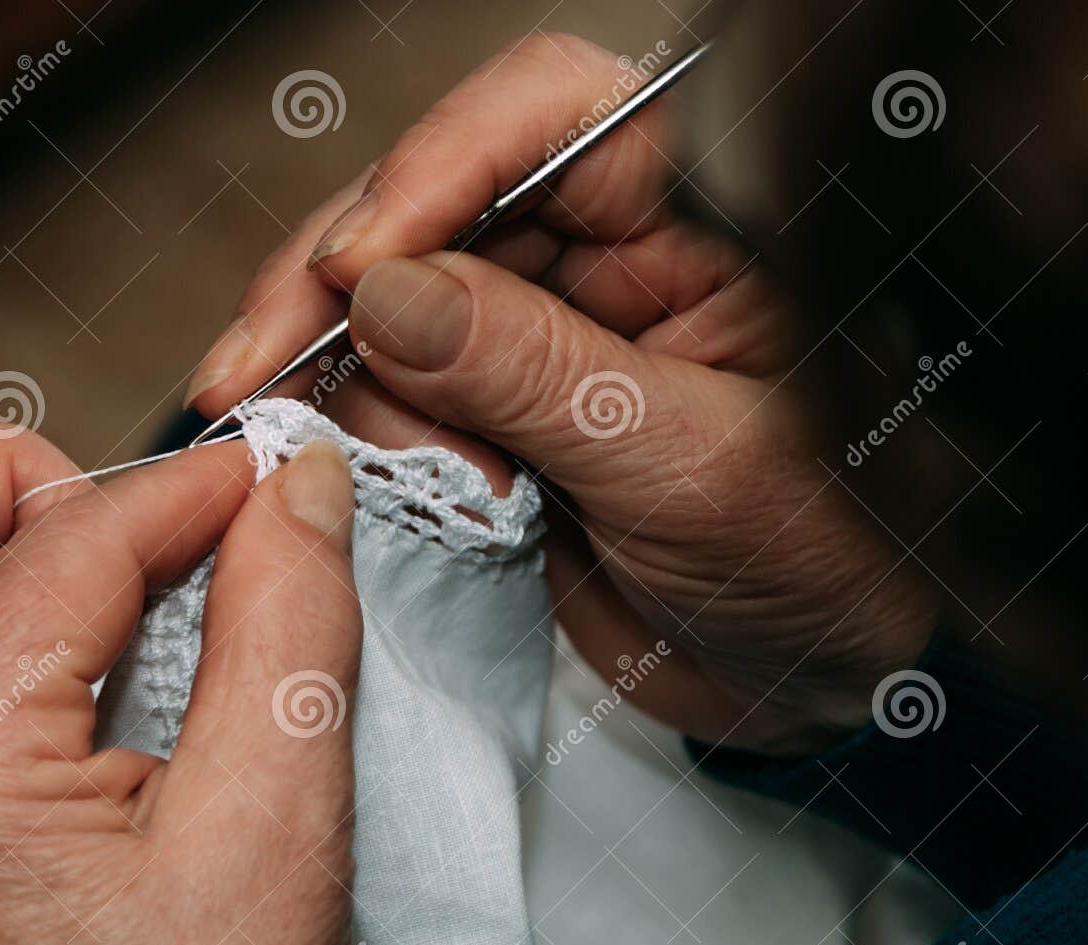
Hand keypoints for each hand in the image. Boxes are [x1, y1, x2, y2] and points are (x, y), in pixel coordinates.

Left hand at [0, 427, 361, 944]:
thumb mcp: (278, 828)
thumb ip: (289, 629)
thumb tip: (294, 492)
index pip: (64, 545)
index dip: (185, 489)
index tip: (267, 483)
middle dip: (8, 479)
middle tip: (131, 521)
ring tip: (121, 587)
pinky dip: (2, 615)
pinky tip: (105, 665)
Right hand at [184, 33, 935, 755]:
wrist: (814, 684)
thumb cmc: (823, 564)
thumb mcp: (689, 465)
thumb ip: (539, 375)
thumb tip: (385, 294)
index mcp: (708, 219)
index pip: (556, 117)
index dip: (439, 166)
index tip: (354, 266)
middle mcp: (620, 250)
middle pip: (440, 201)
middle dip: (342, 285)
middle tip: (264, 366)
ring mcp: (550, 329)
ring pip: (394, 297)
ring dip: (352, 375)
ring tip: (382, 465)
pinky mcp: (502, 406)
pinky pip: (396, 384)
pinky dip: (356, 424)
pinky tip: (343, 464)